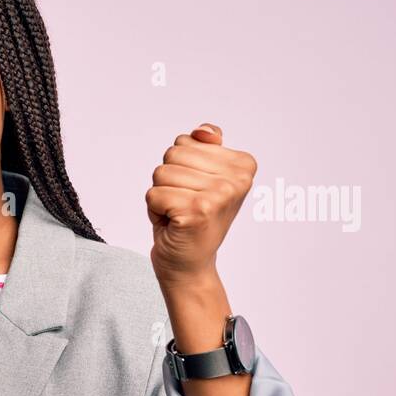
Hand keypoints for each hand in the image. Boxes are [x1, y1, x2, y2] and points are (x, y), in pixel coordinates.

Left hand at [145, 124, 256, 287]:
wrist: (189, 263)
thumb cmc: (192, 218)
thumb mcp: (202, 175)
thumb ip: (204, 146)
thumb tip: (202, 132)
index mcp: (243, 164)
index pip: (187, 141)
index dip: (180, 166)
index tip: (195, 190)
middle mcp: (237, 178)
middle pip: (172, 153)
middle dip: (168, 180)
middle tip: (183, 203)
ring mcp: (220, 195)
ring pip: (161, 173)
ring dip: (161, 195)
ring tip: (178, 213)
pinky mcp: (198, 211)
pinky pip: (153, 194)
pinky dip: (154, 211)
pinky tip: (173, 224)